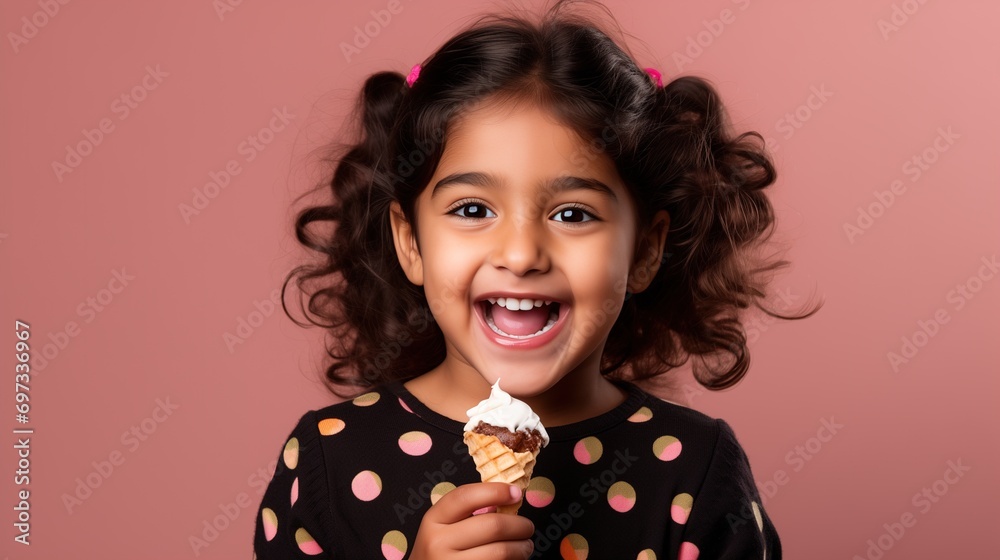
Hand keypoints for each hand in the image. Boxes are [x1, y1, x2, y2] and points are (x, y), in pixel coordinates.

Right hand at [409, 482, 534, 559]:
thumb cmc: (440, 550)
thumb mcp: (444, 526)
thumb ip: (468, 512)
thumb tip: (509, 498)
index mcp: (434, 519)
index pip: (466, 497)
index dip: (495, 491)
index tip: (516, 493)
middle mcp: (438, 542)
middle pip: (492, 525)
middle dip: (519, 525)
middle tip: (528, 527)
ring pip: (500, 552)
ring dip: (521, 548)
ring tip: (525, 546)